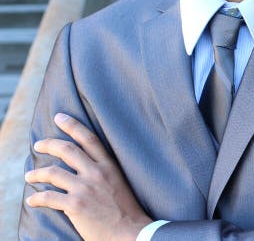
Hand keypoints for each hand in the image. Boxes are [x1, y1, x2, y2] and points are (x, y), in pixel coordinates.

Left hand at [25, 113, 151, 240]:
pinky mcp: (75, 205)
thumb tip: (86, 166)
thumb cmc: (126, 209)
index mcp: (109, 165)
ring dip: (37, 173)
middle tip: (38, 145)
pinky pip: (48, 197)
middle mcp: (96, 172)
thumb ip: (104, 171)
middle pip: (67, 150)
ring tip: (30, 175)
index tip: (60, 117)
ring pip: (53, 173)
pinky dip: (36, 198)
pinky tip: (32, 200)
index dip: (72, 125)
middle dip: (49, 144)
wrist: (130, 231)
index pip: (88, 138)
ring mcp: (85, 188)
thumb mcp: (119, 181)